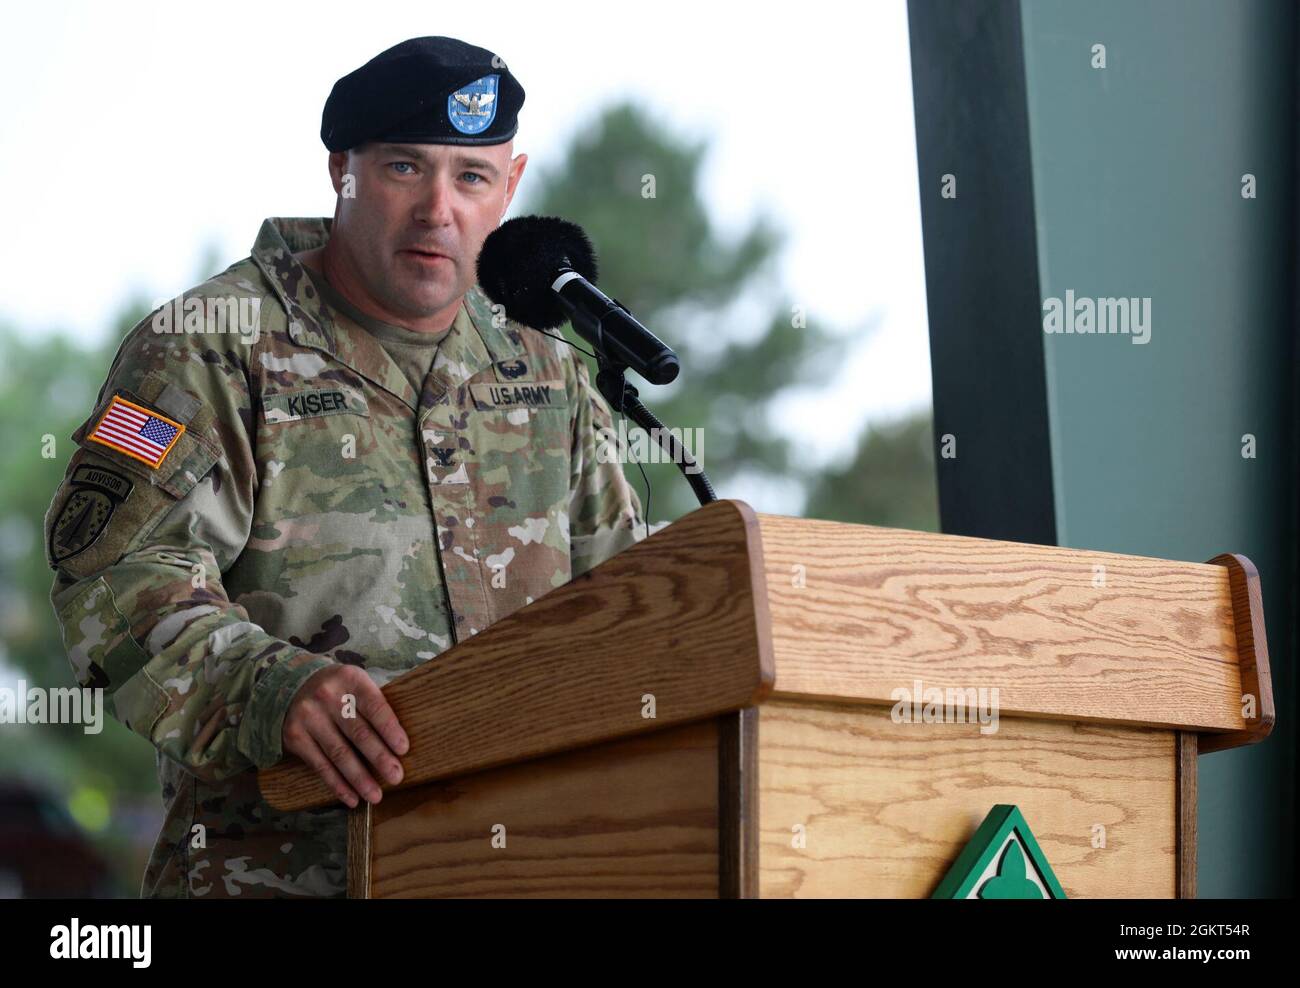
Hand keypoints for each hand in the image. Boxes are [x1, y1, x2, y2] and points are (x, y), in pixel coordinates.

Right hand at [281, 664, 408, 807]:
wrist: (290, 686)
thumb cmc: (338, 690)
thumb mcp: (355, 684)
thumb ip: (373, 704)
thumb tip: (401, 743)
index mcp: (350, 679)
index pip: (374, 706)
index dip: (390, 729)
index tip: (403, 749)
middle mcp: (327, 696)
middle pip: (358, 732)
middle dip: (379, 758)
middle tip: (396, 777)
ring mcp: (309, 717)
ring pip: (339, 753)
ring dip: (360, 778)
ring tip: (376, 795)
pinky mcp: (295, 736)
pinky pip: (321, 765)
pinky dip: (338, 784)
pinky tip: (352, 797)